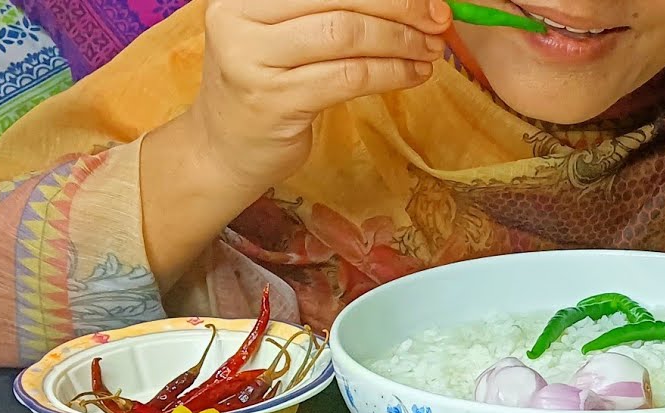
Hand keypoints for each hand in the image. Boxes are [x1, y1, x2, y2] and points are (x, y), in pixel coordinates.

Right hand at [184, 0, 451, 191]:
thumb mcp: (286, 33)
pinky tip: (414, 74)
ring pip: (347, 36)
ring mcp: (253, 60)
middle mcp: (240, 17)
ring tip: (431, 50)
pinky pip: (349, 77)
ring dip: (401, 41)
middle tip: (438, 19)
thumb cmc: (269, 83)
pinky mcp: (275, 101)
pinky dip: (391, 73)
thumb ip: (331, 9)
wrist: (226, 147)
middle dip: (400, 6)